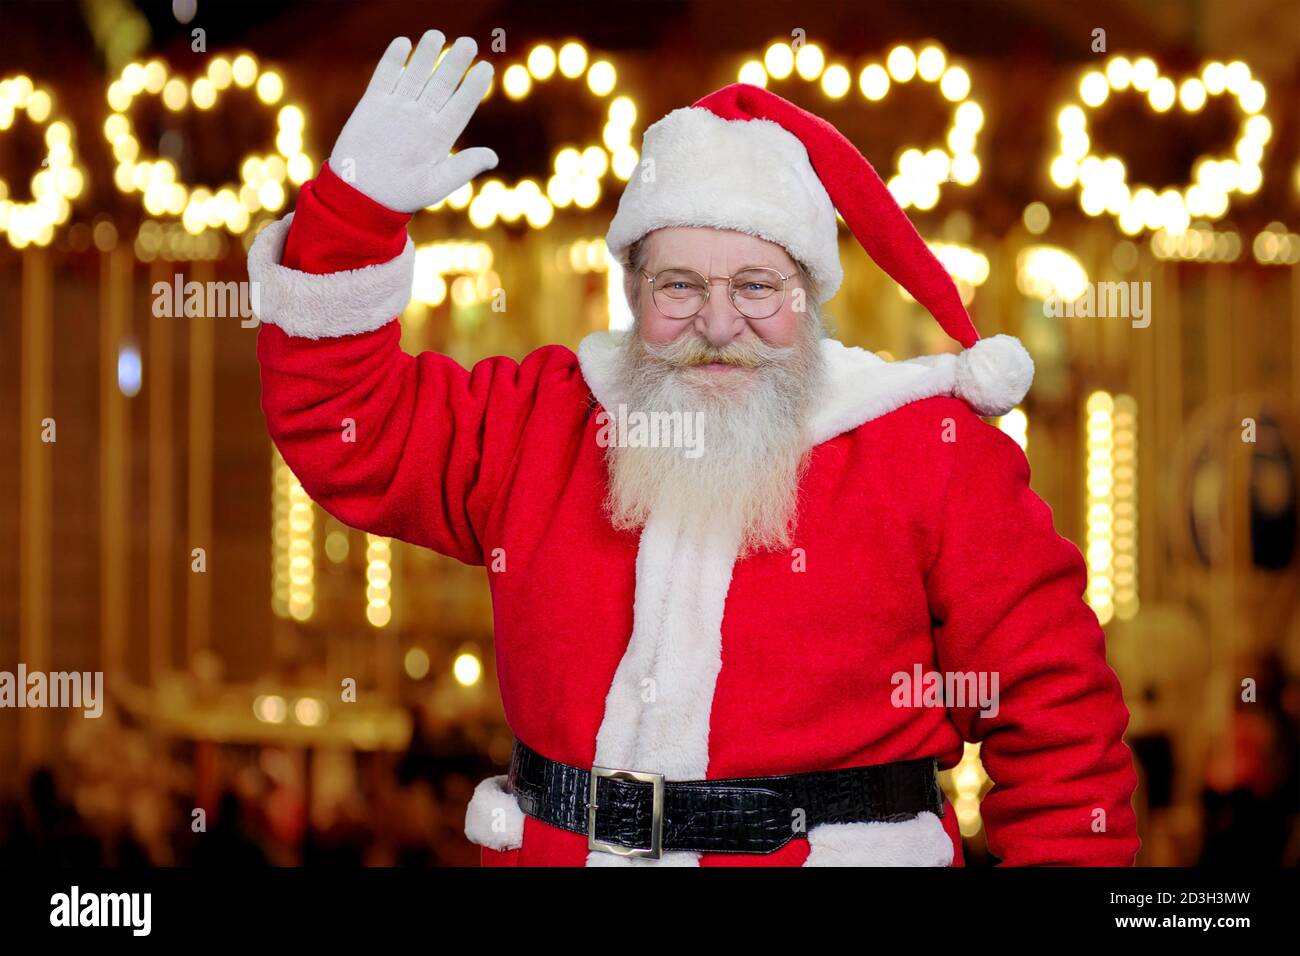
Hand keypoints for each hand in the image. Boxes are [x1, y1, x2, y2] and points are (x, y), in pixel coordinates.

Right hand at [328, 31, 497, 213]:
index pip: (461, 105)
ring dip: (426, 55)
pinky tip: (403, 43)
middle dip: (454, 63)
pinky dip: (393, 61)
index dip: (473, 87)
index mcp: (440, 136)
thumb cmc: (401, 196)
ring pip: (416, 75)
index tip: (485, 68)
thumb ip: (462, 168)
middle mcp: (422, 117)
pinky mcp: (373, 104)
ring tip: (436, 35)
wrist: (362, 196)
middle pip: (441, 84)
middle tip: (467, 43)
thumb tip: (492, 156)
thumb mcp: (435, 186)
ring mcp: (398, 108)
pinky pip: (385, 77)